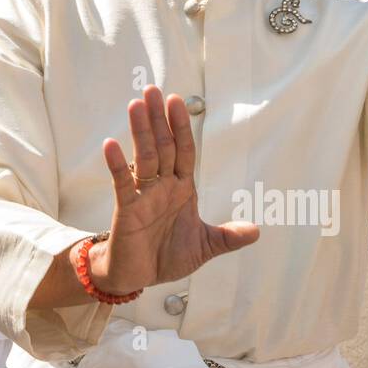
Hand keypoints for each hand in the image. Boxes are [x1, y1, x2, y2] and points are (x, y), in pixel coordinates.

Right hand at [86, 86, 257, 294]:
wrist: (139, 278)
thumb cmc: (168, 257)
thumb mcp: (205, 246)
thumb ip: (228, 237)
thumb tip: (256, 231)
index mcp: (181, 189)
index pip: (184, 151)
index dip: (181, 127)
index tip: (178, 100)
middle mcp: (162, 186)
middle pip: (162, 146)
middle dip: (158, 119)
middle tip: (153, 90)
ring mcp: (143, 195)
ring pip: (144, 157)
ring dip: (140, 131)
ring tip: (135, 105)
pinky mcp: (126, 209)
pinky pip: (122, 183)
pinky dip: (117, 164)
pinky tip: (111, 145)